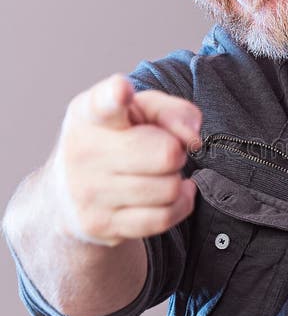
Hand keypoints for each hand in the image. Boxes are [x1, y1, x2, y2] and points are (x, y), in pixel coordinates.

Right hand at [49, 74, 201, 245]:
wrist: (68, 195)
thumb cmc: (115, 141)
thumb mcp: (140, 110)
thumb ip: (173, 110)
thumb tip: (192, 139)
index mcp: (90, 113)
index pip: (104, 103)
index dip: (116, 95)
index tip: (121, 91)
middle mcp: (84, 151)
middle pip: (166, 154)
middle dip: (176, 152)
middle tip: (165, 151)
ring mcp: (89, 192)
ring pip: (169, 189)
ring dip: (175, 180)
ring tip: (158, 174)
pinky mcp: (102, 224)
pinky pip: (164, 218)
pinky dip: (180, 205)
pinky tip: (173, 194)